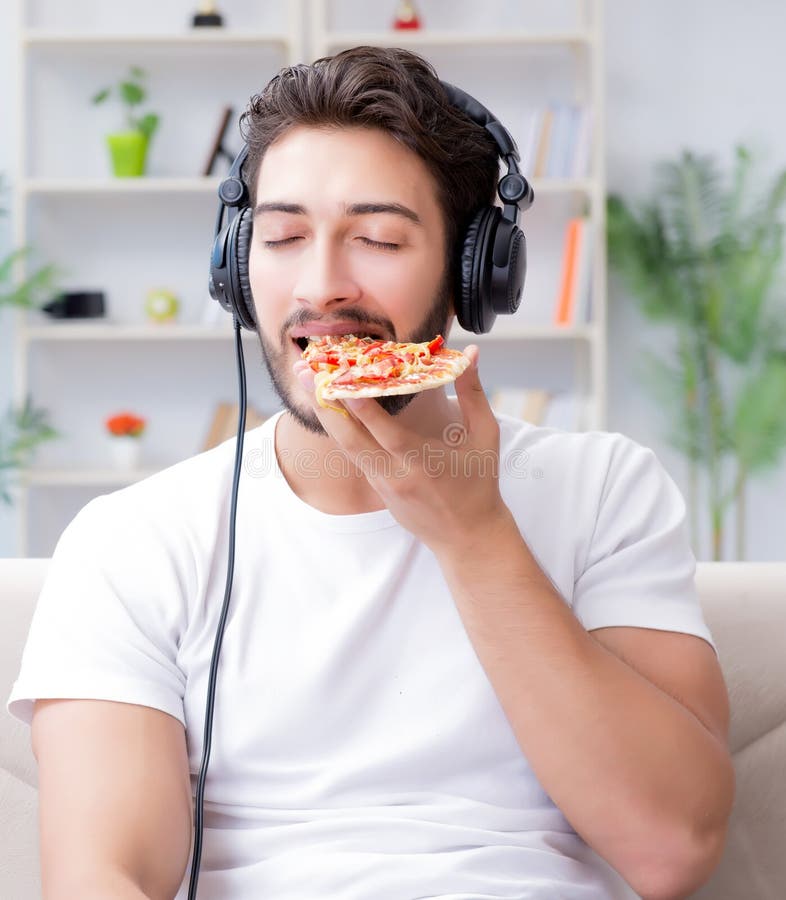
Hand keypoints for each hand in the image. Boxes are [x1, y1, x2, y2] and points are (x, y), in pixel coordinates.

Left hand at [294, 345, 511, 555]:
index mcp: (422, 462)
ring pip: (345, 447)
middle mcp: (395, 475)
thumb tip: (471, 352)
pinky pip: (354, 455)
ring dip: (326, 414)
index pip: (386, 432)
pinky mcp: (375, 490)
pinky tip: (329, 406)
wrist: (466, 536)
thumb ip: (473, 392)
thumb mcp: (485, 435)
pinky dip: (340, 429)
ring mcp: (381, 484)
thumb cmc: (480, 483)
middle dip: (325, 404)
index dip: (362, 408)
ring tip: (308, 384)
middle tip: (304, 373)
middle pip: (351, 439)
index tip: (340, 382)